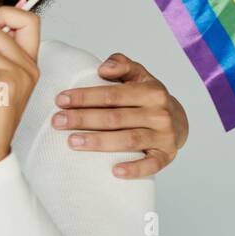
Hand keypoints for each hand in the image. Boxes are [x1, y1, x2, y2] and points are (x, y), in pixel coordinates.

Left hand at [50, 51, 188, 178]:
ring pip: (128, 140)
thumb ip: (121, 65)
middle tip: (57, 122)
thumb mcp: (138, 76)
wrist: (177, 121)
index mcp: (152, 92)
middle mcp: (159, 114)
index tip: (60, 100)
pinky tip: (114, 171)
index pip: (113, 94)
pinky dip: (134, 169)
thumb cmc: (147, 98)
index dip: (85, 97)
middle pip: (115, 118)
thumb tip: (103, 68)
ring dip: (99, 142)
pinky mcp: (166, 156)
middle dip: (83, 119)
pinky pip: (151, 165)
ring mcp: (164, 136)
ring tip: (72, 142)